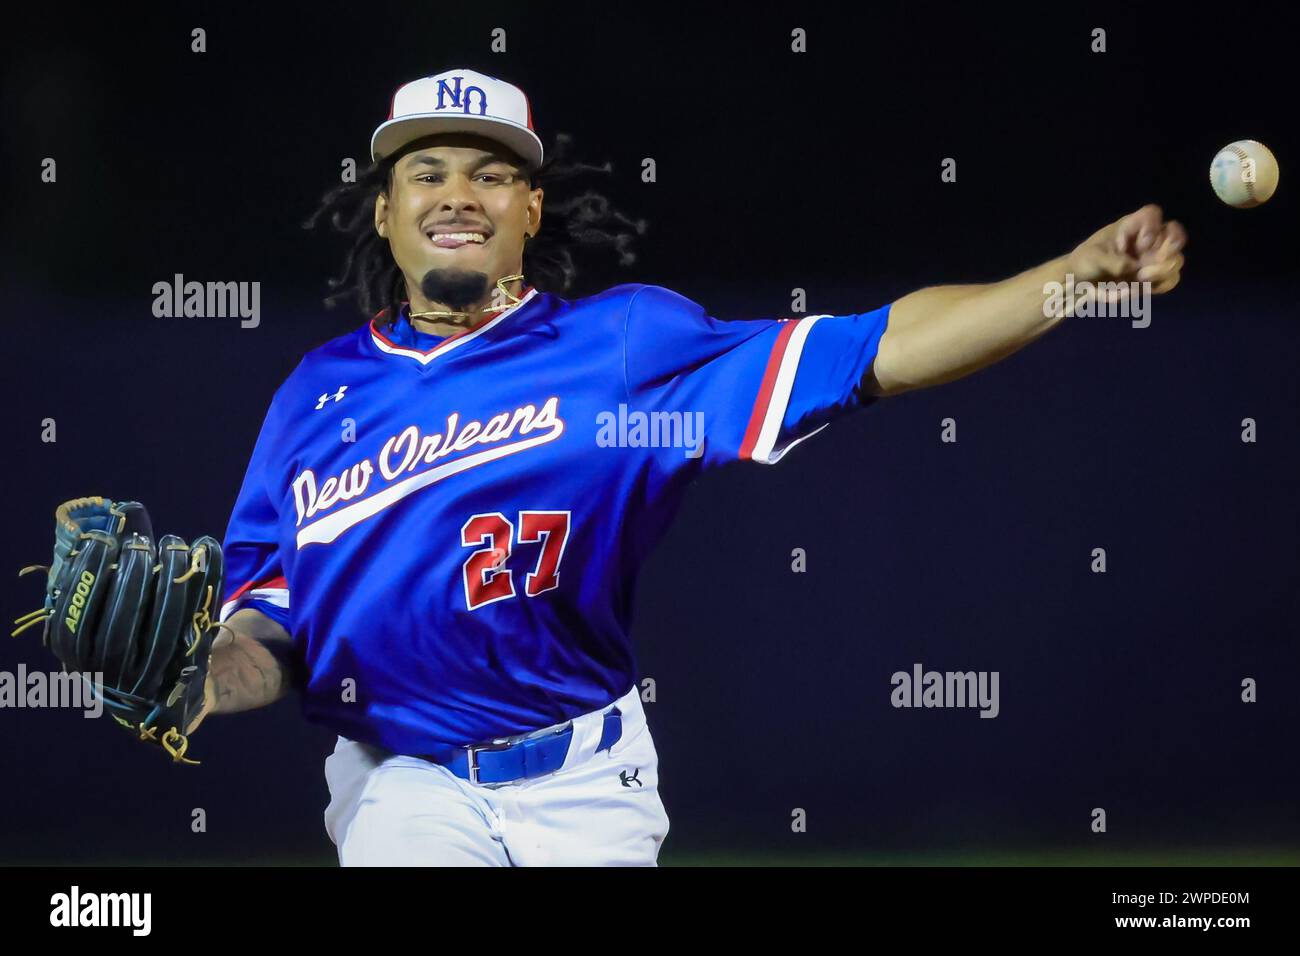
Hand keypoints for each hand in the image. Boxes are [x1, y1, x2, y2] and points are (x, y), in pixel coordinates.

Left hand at [1067, 203, 1186, 294]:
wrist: (1082, 282)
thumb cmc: (1085, 261)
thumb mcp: (1092, 258)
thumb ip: (1111, 261)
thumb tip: (1132, 268)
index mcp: (1132, 226)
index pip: (1152, 214)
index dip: (1152, 228)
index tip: (1140, 245)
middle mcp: (1148, 239)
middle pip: (1175, 237)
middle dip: (1166, 254)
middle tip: (1145, 270)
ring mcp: (1153, 258)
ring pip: (1176, 260)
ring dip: (1162, 273)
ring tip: (1140, 280)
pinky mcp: (1154, 277)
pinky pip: (1170, 280)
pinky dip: (1160, 286)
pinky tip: (1144, 289)